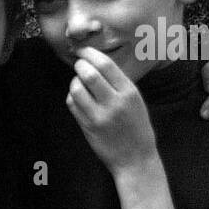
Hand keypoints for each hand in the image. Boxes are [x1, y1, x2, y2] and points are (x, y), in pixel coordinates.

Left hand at [66, 47, 159, 176]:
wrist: (135, 159)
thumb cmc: (136, 127)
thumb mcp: (135, 101)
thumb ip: (118, 83)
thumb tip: (95, 62)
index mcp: (129, 92)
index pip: (106, 64)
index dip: (90, 53)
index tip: (83, 50)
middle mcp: (114, 103)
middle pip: (88, 74)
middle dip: (80, 65)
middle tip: (79, 64)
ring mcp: (99, 116)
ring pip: (76, 88)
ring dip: (74, 81)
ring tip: (79, 83)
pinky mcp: (87, 127)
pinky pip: (72, 104)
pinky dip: (72, 96)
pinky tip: (78, 98)